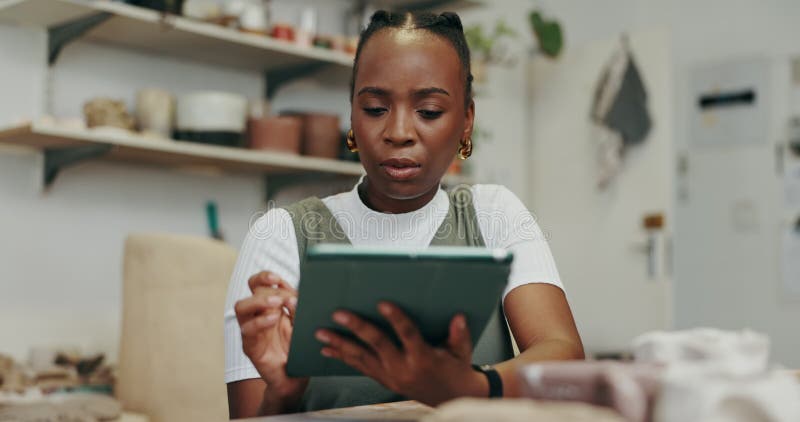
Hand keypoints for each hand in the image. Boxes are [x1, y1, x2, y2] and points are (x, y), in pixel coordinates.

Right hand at [234, 271, 307, 400]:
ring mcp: (251, 331)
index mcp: (269, 306)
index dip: (264, 276)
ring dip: (259, 301)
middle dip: (268, 289)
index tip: (277, 278)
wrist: (295, 377)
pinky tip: (274, 319)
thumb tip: (291, 295)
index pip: (257, 283)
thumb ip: (297, 307)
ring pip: (241, 307)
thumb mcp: (302, 322)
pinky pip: (247, 330)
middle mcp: (257, 315)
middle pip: (250, 291)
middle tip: (283, 297)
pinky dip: (260, 322)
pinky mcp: (250, 347)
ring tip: (277, 304)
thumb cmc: (297, 348)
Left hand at [314, 302, 487, 405]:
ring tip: (321, 333)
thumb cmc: (456, 371)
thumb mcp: (462, 352)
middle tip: (338, 314)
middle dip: (356, 328)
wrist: (451, 400)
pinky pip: (360, 367)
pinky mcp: (384, 380)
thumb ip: (459, 334)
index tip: (382, 303)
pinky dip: (342, 357)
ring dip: (340, 344)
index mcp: (423, 357)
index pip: (407, 334)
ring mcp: (391, 376)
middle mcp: (403, 367)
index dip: (395, 318)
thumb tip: (458, 317)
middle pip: (377, 344)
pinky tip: (327, 350)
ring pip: (361, 357)